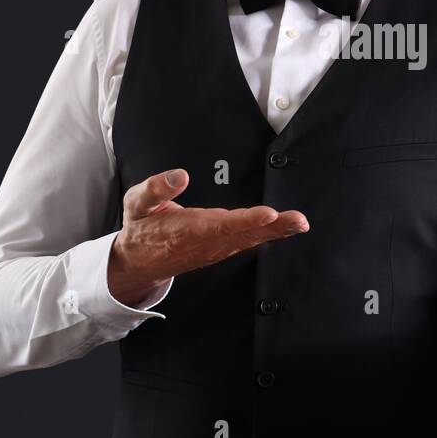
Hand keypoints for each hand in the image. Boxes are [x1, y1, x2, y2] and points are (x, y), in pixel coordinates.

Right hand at [107, 168, 308, 306]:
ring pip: (250, 239)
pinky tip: (287, 227)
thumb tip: (180, 175)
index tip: (268, 215)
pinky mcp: (222, 248)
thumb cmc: (141, 228)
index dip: (245, 221)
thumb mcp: (137, 203)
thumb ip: (156, 188)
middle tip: (298, 220)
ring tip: (299, 223)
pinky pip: (249, 241)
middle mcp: (205, 242)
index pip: (219, 225)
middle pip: (243, 234)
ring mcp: (216, 248)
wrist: (140, 262)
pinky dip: (270, 235)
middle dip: (273, 227)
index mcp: (185, 230)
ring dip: (277, 231)